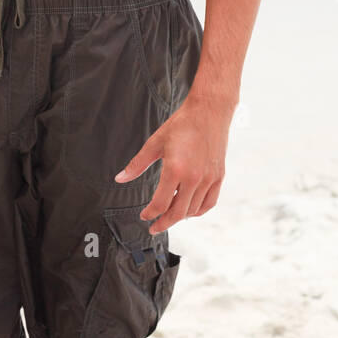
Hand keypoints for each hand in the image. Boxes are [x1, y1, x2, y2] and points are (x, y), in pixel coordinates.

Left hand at [114, 94, 229, 234]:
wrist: (209, 111)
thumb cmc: (181, 124)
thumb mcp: (155, 142)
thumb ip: (137, 164)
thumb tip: (120, 179)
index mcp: (175, 169)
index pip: (161, 204)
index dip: (150, 214)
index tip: (144, 216)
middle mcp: (194, 178)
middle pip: (177, 213)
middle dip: (163, 223)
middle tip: (154, 227)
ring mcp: (208, 179)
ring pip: (193, 210)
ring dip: (179, 216)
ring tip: (169, 215)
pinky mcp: (218, 176)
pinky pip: (209, 203)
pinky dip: (198, 211)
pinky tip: (189, 209)